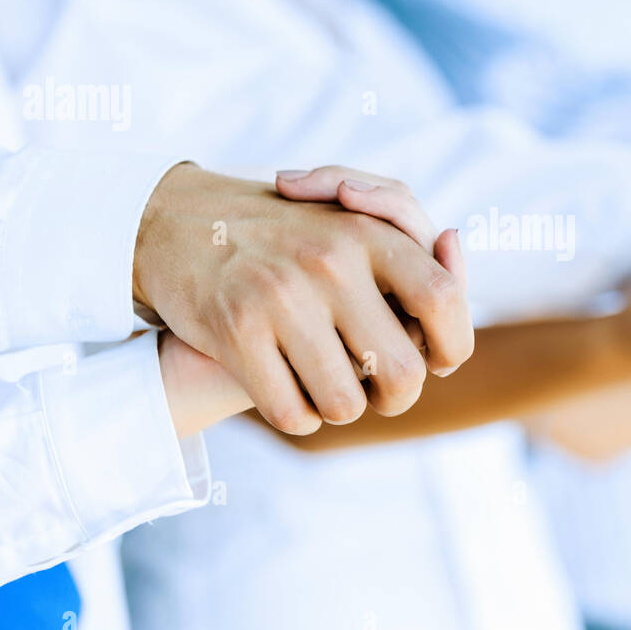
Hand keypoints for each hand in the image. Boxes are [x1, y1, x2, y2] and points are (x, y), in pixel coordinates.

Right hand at [133, 163, 472, 434]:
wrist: (176, 221)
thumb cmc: (283, 229)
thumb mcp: (348, 214)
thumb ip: (410, 238)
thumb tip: (454, 244)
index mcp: (367, 231)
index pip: (444, 298)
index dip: (453, 343)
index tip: (438, 360)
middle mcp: (329, 261)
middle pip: (403, 373)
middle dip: (396, 396)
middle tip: (378, 388)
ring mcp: (280, 297)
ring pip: (346, 405)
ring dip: (340, 408)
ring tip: (325, 383)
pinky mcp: (234, 331)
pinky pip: (292, 413)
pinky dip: (297, 416)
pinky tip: (288, 391)